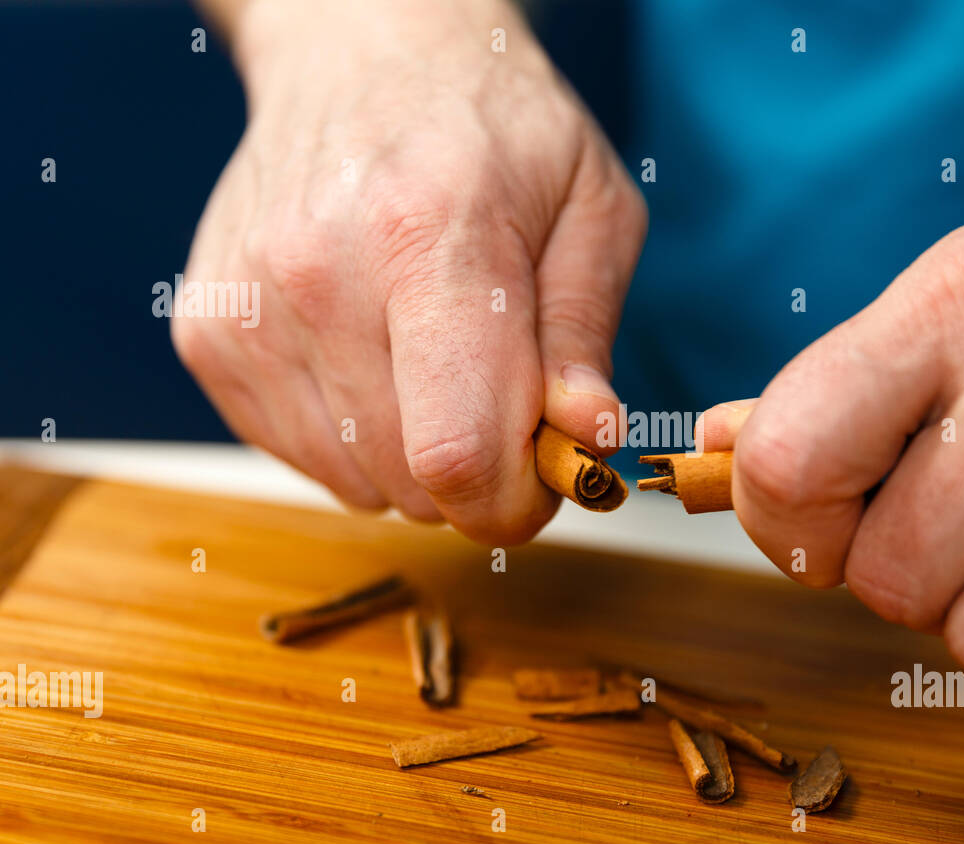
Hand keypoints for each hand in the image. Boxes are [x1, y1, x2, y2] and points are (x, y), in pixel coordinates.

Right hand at [174, 0, 644, 542]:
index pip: (456, 451)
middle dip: (477, 473)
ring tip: (433, 359)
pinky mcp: (208, 333)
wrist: (361, 54)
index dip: (513, 502)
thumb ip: (586, 333)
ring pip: (354, 480)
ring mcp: (249, 308)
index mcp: (430, 239)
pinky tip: (374, 354)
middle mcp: (319, 276)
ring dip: (413, 455)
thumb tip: (585, 440)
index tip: (542, 473)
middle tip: (501, 397)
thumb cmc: (494, 129)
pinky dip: (352, 435)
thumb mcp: (590, 207)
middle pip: (409, 481)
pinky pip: (299, 453)